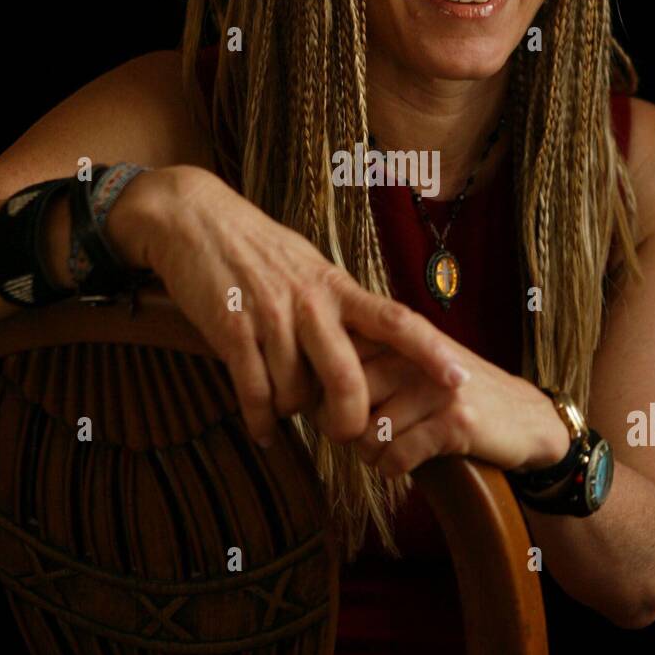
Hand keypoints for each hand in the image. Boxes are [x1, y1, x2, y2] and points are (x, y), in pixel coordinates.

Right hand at [107, 165, 470, 447]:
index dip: (430, 352)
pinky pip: (253, 393)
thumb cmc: (258, 248)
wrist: (195, 219)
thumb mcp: (311, 267)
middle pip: (348, 379)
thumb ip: (340, 306)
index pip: (396, 320)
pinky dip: (260, 421)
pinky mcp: (231, 329)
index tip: (459, 379)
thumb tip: (374, 347)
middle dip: (350, 420)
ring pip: (296, 394)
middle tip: (345, 435)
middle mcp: (310, 302)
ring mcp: (270, 316)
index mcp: (336, 287)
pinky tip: (262, 431)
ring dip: (292, 412)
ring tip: (284, 405)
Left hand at [347, 332, 571, 479]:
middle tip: (363, 437)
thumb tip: (306, 392)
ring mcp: (435, 387)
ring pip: (367, 432)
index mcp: (400, 336)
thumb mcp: (413, 366)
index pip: (335, 357)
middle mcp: (415, 354)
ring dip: (369, 453)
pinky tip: (403, 465)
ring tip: (388, 450)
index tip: (335, 409)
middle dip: (345, 428)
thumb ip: (367, 366)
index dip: (326, 392)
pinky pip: (396, 455)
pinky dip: (392, 469)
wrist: (526, 418)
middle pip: (344, 398)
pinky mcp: (454, 422)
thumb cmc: (455, 397)